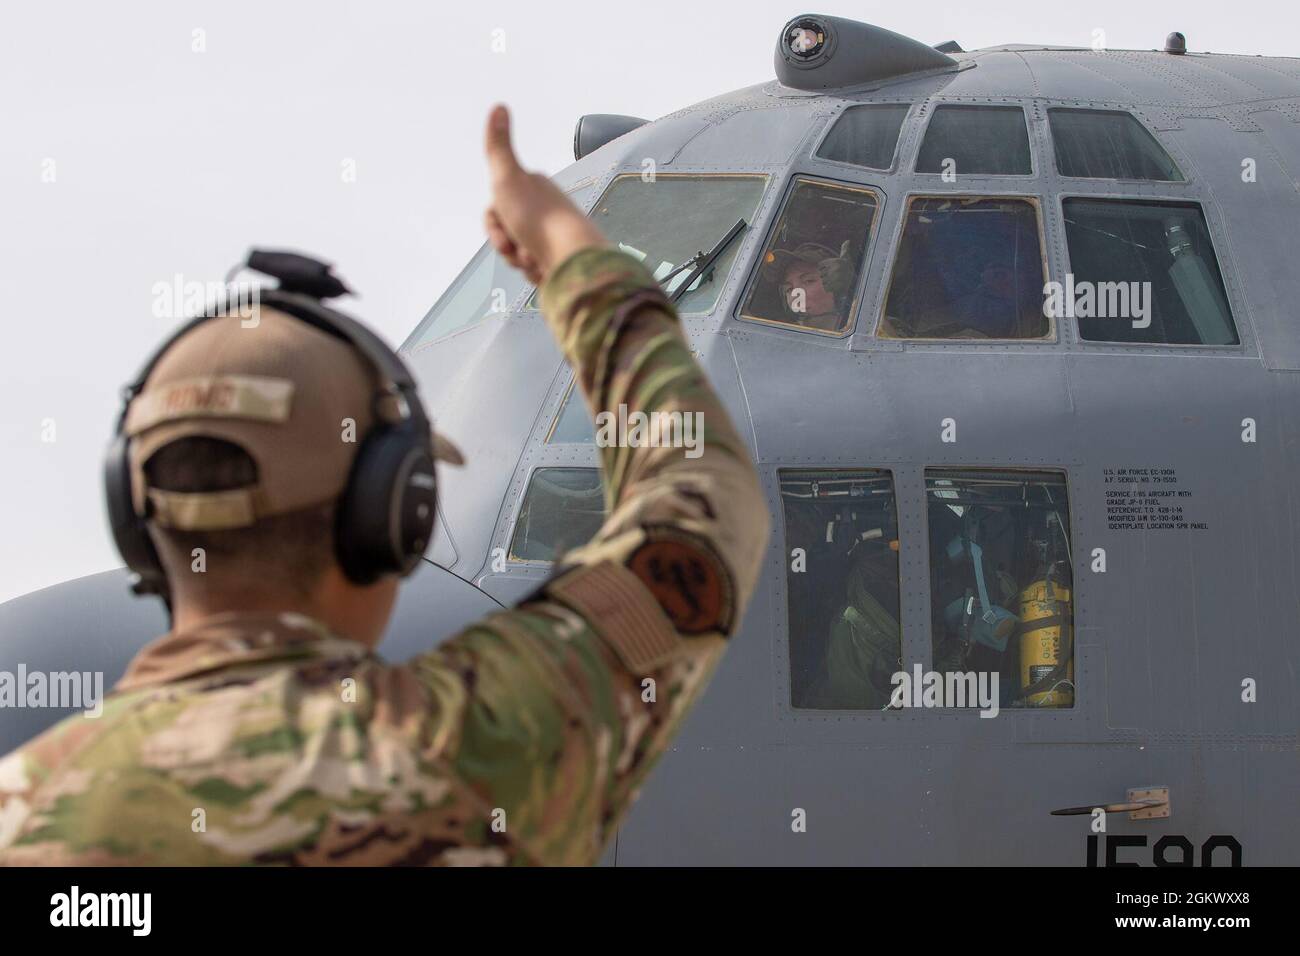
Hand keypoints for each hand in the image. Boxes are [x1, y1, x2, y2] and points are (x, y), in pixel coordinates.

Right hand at [483, 105, 604, 285]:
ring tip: (536, 261)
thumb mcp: (508, 178)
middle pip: (506, 233)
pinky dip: (534, 273)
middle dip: (507, 246)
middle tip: (520, 249)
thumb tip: (498, 105)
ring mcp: (552, 235)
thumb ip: (497, 145)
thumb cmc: (539, 220)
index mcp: (533, 188)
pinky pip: (534, 270)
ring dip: (520, 260)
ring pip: (518, 253)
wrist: (574, 260)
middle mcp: (544, 209)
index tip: (505, 230)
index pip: (495, 210)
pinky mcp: (559, 258)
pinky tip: (545, 271)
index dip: (493, 226)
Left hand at [818, 240, 855, 298]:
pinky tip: (836, 287)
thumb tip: (847, 241)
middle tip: (835, 277)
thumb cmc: (849, 270)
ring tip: (836, 282)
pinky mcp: (834, 286)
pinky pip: (826, 287)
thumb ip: (845, 249)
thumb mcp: (847, 258)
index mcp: (836, 261)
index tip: (832, 270)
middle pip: (821, 274)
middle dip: (826, 276)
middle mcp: (835, 269)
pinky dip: (829, 289)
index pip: (820, 265)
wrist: (855, 284)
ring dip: (828, 283)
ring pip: (823, 281)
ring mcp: (834, 278)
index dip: (824, 268)